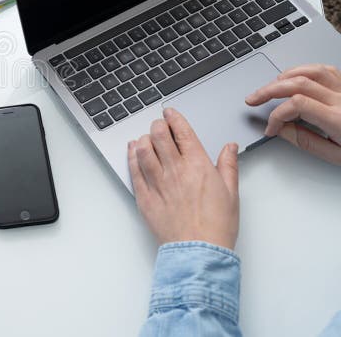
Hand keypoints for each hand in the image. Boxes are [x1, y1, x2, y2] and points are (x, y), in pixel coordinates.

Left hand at [128, 108, 239, 249]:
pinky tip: (133, 150)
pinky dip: (131, 156)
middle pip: (159, 136)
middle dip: (157, 125)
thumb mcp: (231, 192)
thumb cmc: (216, 226)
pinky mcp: (145, 196)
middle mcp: (175, 170)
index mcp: (198, 166)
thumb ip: (228, 165)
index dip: (174, 118)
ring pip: (143, 149)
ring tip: (147, 137)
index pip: (182, 132)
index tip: (170, 113)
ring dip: (144, 138)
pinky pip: (134, 170)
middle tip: (159, 124)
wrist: (199, 251)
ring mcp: (157, 183)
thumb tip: (230, 147)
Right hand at [245, 63, 340, 165]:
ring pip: (311, 70)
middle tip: (253, 99)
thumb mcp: (337, 157)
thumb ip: (306, 141)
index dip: (276, 115)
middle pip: (298, 83)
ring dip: (286, 76)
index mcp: (339, 119)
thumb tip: (282, 129)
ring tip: (271, 86)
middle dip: (269, 90)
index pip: (296, 105)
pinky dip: (306, 70)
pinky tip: (296, 78)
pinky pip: (326, 69)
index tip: (270, 128)